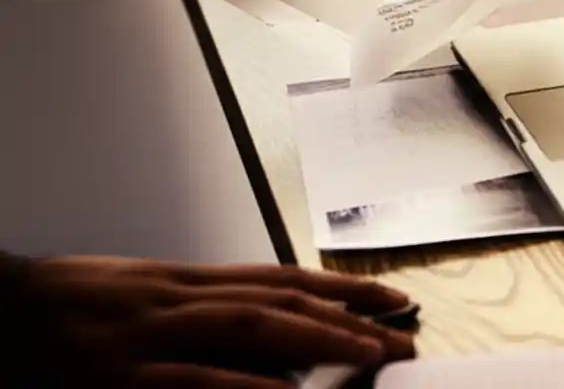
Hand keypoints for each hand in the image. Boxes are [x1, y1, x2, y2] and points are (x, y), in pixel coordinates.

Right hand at [16, 256, 415, 387]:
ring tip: (371, 356)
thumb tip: (274, 339)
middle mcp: (178, 298)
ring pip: (252, 329)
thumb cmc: (69, 305)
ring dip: (319, 340)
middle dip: (348, 318)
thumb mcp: (144, 296)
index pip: (280, 277)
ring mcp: (151, 336)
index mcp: (184, 280)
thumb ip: (205, 312)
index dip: (340, 287)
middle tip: (402, 337)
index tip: (390, 298)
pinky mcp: (123, 378)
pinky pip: (198, 382)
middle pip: (281, 300)